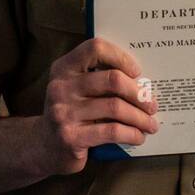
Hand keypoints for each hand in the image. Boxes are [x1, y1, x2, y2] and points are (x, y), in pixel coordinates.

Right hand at [36, 37, 158, 175]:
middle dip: (138, 93)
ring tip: (151, 123)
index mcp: (64, 68)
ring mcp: (64, 112)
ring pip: (115, 108)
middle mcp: (61, 87)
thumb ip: (99, 78)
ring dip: (140, 117)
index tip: (137, 72)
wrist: (43, 146)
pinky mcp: (71, 137)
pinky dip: (131, 134)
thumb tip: (142, 81)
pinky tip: (138, 136)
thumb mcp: (76, 89)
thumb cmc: (70, 112)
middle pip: (112, 79)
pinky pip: (111, 131)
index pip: (95, 48)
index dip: (120, 57)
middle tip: (151, 104)